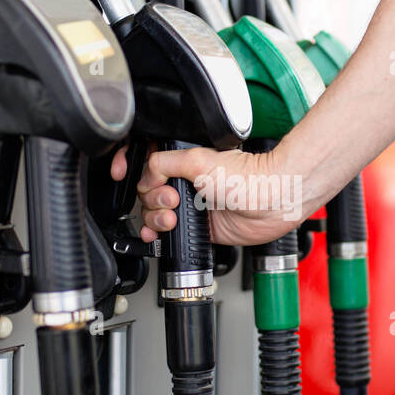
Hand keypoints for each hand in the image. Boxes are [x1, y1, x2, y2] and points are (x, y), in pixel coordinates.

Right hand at [110, 143, 313, 247]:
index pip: (145, 159)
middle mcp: (186, 181)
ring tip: (171, 219)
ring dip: (154, 219)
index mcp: (184, 159)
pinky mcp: (198, 227)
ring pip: (154, 213)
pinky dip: (158, 235)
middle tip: (171, 201)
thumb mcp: (197, 161)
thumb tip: (146, 175)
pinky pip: (169, 233)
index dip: (129, 166)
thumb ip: (163, 163)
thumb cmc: (249, 178)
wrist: (272, 202)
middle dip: (150, 199)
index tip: (122, 174)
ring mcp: (191, 205)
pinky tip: (157, 235)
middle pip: (146, 191)